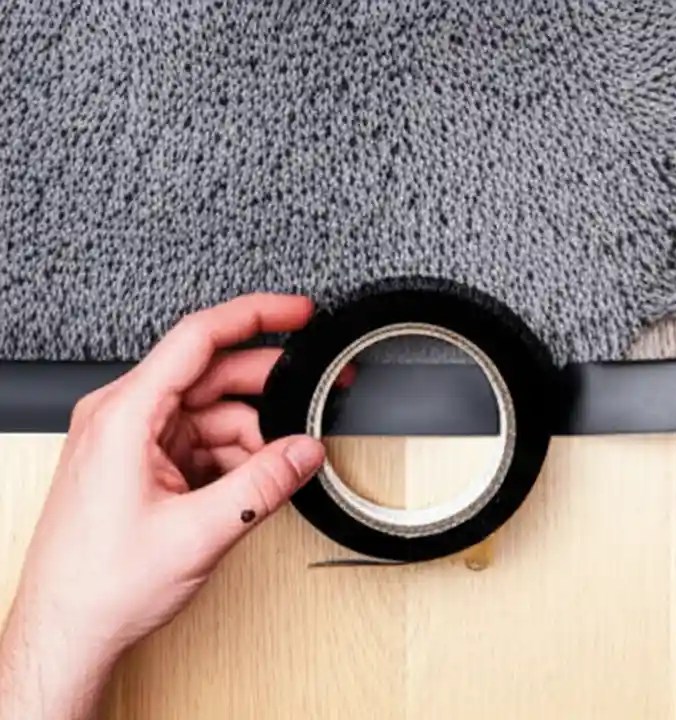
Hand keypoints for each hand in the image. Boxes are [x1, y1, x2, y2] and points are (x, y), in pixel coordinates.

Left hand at [0, 294, 326, 719]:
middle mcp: (122, 418)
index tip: (298, 312)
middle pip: (211, 376)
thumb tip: (306, 450)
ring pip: (211, 414)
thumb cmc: (101, 584)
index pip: (198, 338)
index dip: (255, 316)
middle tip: (315, 398)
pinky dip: (232, 458)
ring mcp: (130, 441)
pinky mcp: (139, 465)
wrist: (67, 630)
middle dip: (267, 390)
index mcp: (125, 415)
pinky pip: (199, 442)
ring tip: (276, 470)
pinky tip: (248, 484)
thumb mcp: (200, 531)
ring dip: (251, 437)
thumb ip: (263, 483)